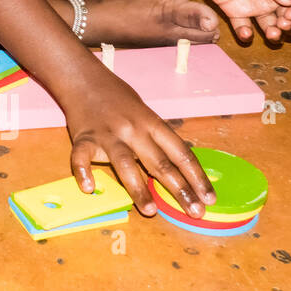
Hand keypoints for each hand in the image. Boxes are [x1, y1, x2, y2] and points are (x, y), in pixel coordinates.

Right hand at [64, 67, 215, 216]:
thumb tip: (179, 166)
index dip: (197, 177)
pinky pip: (82, 157)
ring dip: (139, 189)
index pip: (180, 153)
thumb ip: (156, 138)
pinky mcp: (83, 138)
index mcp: (151, 123)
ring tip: (150, 210)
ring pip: (125, 163)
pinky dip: (83, 172)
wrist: (83, 78)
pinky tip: (88, 188)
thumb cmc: (117, 97)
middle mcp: (132, 129)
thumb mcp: (144, 113)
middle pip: (160, 162)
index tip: (209, 198)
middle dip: (180, 190)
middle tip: (195, 212)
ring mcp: (107, 134)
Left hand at [186, 0, 290, 42]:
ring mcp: (253, 6)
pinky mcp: (234, 12)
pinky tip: (245, 33)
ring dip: (274, 35)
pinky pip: (243, 28)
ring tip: (271, 35)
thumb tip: (289, 1)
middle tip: (282, 27)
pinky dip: (246, 35)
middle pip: (289, 20)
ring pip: (270, 27)